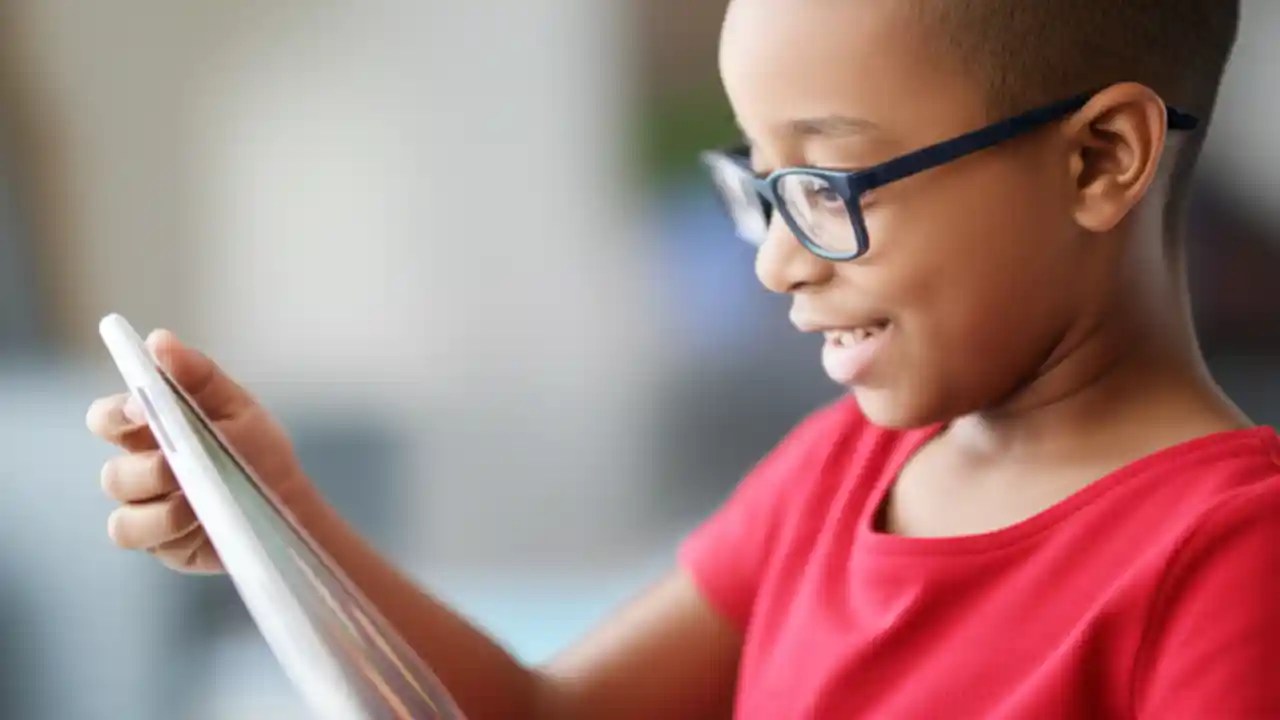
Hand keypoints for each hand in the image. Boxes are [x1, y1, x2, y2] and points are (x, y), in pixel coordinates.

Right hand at [87, 329, 309, 572]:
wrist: (291, 505)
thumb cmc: (260, 453)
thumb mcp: (237, 408)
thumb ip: (198, 376)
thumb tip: (157, 340)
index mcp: (153, 433)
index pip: (107, 419)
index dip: (114, 414)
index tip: (142, 408)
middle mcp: (142, 473)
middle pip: (111, 474)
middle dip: (146, 468)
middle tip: (177, 463)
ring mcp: (148, 512)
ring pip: (121, 510)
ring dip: (159, 503)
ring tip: (197, 497)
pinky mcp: (162, 544)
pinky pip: (138, 537)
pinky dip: (165, 527)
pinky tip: (197, 520)